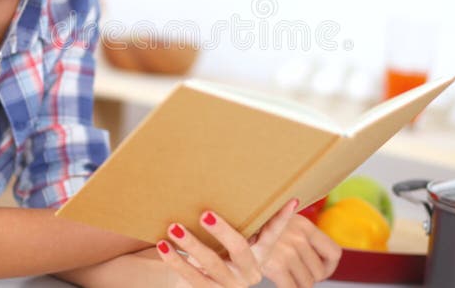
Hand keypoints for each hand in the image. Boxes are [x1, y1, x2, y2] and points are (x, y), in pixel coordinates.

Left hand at [156, 198, 298, 286]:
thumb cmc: (221, 251)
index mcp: (259, 255)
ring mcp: (229, 284)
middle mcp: (248, 272)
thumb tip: (245, 178)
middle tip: (205, 213)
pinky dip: (176, 260)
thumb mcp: (235, 240)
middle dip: (222, 231)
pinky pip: (191, 277)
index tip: (290, 199)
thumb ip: (243, 223)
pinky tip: (163, 246)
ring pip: (211, 264)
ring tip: (174, 227)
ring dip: (191, 244)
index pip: (272, 234)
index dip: (282, 219)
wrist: (205, 282)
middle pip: (239, 249)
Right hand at [258, 214, 341, 287]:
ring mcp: (287, 251)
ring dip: (297, 285)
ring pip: (306, 283)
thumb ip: (296, 234)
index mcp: (304, 225)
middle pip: (319, 272)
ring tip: (286, 278)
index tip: (320, 271)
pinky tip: (282, 284)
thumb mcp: (279, 219)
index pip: (334, 253)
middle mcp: (298, 237)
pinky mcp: (274, 265)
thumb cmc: (255, 224)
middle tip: (297, 275)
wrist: (231, 223)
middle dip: (310, 278)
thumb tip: (313, 254)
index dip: (330, 268)